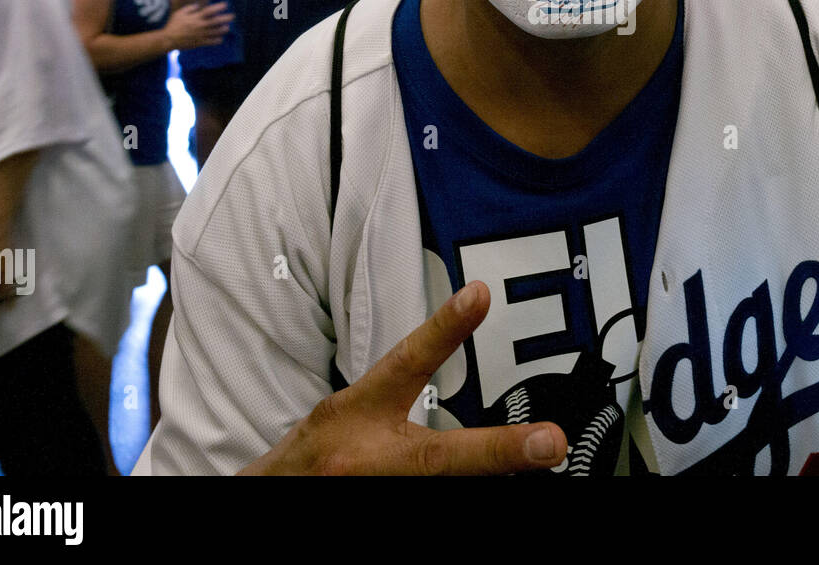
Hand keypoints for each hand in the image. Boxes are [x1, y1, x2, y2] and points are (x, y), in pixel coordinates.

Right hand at [164, 2, 232, 49]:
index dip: (218, 7)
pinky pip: (211, 42)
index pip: (210, 11)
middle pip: (216, 21)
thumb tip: (198, 5)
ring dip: (223, 29)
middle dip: (225, 18)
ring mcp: (201, 34)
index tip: (226, 5)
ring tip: (227, 27)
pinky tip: (220, 39)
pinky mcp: (200, 42)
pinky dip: (217, 40)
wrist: (169, 39)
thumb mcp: (179, 13)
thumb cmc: (173, 25)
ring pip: (216, 32)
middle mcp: (200, 26)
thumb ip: (189, 9)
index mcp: (195, 17)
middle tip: (233, 16)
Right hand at [239, 282, 566, 474]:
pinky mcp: (375, 523)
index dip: (443, 329)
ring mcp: (372, 496)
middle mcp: (366, 462)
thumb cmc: (314, 454)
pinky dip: (462, 492)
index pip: (406, 362)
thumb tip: (448, 348)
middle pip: (441, 459)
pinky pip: (433, 505)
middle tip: (550, 443)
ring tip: (524, 459)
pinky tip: (487, 479)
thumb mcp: (346, 409)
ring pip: (443, 490)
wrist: (268, 499)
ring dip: (485, 479)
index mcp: (355, 413)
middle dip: (500, 452)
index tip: (478, 294)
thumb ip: (398, 386)